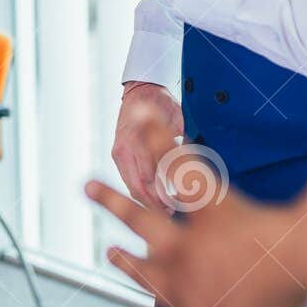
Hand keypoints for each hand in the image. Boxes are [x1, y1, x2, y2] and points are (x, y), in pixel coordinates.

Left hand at [86, 75, 306, 306]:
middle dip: (114, 199)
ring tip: (109, 253)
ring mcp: (182, 303)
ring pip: (143, 275)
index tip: (143, 115)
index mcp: (217, 223)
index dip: (161, 137)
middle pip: (141, 221)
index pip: (182, 167)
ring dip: (127, 260)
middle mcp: (187, 258)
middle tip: (86, 186)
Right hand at [112, 82, 183, 210]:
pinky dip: (142, 192)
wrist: (141, 91)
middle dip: (155, 205)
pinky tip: (155, 200)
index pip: (149, 177)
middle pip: (138, 188)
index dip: (163, 196)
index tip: (178, 207)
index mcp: (137, 141)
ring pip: (132, 187)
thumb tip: (188, 172)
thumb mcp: (176, 122)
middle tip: (174, 215)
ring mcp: (119, 153)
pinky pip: (129, 180)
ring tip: (167, 212)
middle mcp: (124, 150)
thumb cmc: (161, 104)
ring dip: (148, 202)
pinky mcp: (118, 155)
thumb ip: (177, 147)